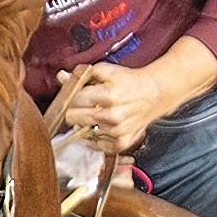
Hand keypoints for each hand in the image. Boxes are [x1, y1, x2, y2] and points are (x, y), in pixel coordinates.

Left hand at [58, 59, 187, 156]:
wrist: (154, 94)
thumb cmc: (129, 81)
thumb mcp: (107, 71)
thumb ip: (82, 75)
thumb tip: (61, 76)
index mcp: (109, 95)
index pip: (74, 100)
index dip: (72, 97)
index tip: (76, 96)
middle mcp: (112, 115)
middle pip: (73, 118)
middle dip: (75, 111)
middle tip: (85, 106)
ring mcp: (117, 131)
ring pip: (84, 132)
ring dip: (88, 125)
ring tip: (99, 114)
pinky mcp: (122, 143)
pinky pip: (98, 145)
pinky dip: (98, 138)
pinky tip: (104, 127)